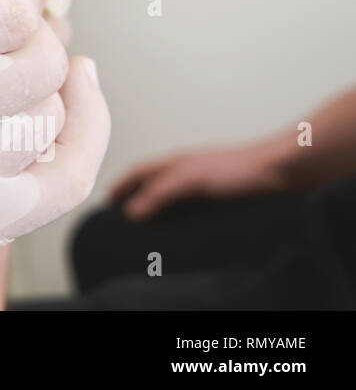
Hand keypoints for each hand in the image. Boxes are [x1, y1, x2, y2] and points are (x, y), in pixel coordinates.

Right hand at [110, 142, 289, 219]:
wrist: (283, 172)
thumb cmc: (239, 169)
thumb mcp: (191, 180)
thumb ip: (160, 194)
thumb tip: (132, 212)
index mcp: (175, 162)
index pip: (139, 173)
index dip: (121, 186)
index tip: (107, 200)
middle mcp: (188, 169)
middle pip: (154, 182)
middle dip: (137, 196)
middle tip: (123, 215)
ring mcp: (206, 182)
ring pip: (174, 194)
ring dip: (160, 206)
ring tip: (151, 225)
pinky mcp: (224, 196)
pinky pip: (194, 206)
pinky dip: (183, 215)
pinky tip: (188, 228)